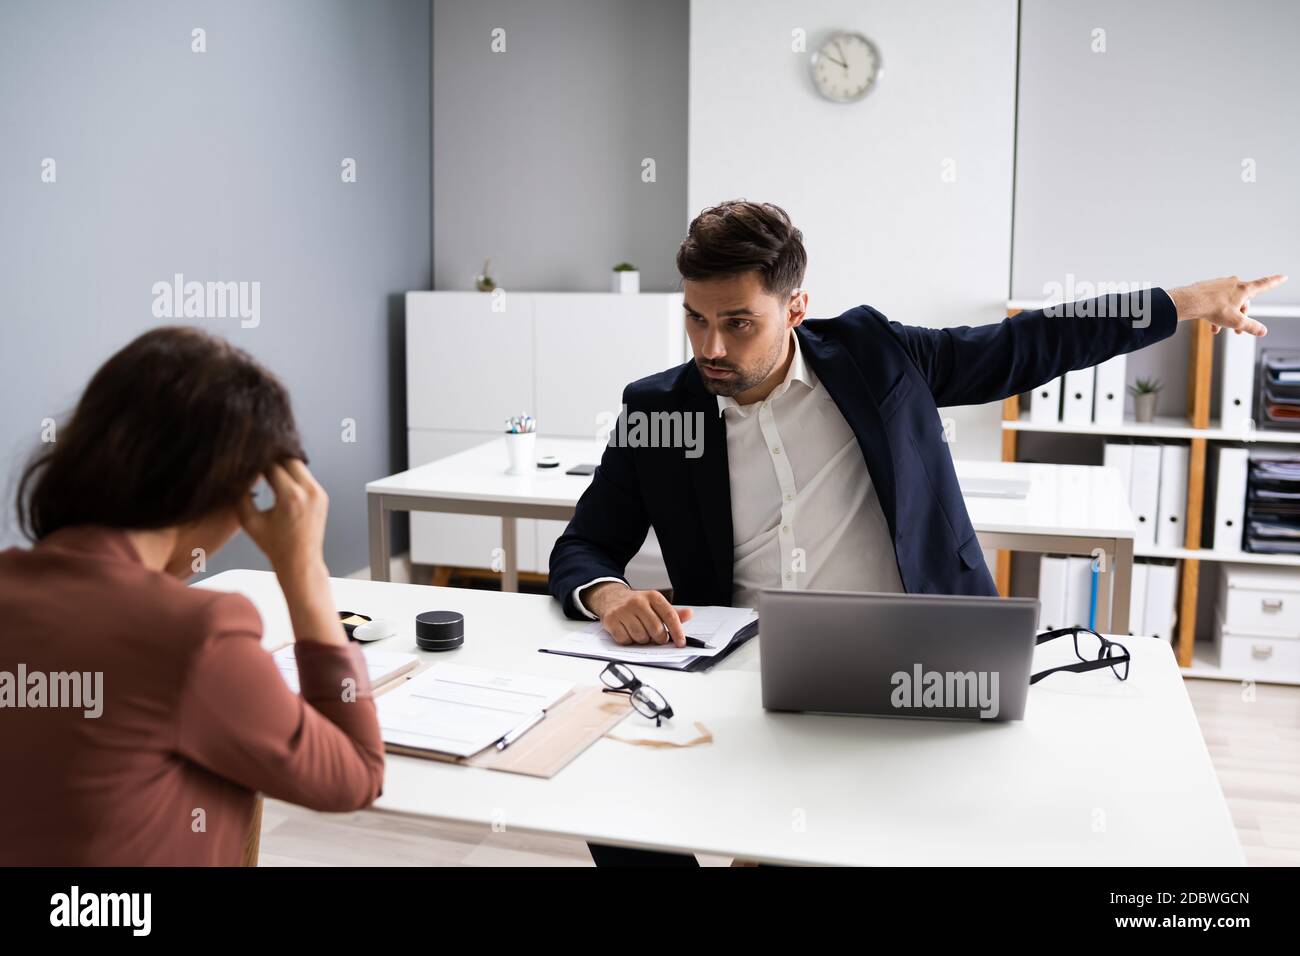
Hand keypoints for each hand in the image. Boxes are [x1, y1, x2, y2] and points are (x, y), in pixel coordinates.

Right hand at [238, 460, 343, 644]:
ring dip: (283, 463)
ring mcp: (319, 493)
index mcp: (290, 496)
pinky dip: (293, 473)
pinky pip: (306, 476)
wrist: (300, 561)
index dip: (256, 462)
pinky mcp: (322, 496)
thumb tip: (239, 476)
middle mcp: (308, 491)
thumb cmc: (273, 545)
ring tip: (266, 466)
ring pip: (299, 465)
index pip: (271, 466)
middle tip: (257, 458)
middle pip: (288, 458)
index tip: (246, 461)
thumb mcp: (249, 521)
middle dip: (272, 458)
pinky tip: (280, 476)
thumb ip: (242, 495)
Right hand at [585, 582, 694, 646]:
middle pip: (656, 629)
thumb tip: (689, 614)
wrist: (611, 598)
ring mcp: (623, 611)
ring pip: (641, 637)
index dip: (677, 632)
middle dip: (659, 639)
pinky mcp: (611, 620)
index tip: (681, 642)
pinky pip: (626, 640)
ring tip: (640, 632)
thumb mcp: (656, 605)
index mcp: (653, 596)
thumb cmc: (637, 605)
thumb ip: (672, 613)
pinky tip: (628, 632)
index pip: (670, 616)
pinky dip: (629, 641)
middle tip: (657, 638)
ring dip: (643, 640)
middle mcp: (638, 601)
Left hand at [1168, 275, 1285, 335]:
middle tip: (1237, 330)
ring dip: (1226, 316)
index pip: (1264, 284)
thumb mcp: (1236, 321)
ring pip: (1228, 302)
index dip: (1275, 281)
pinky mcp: (1207, 288)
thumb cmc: (1213, 308)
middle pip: (1243, 300)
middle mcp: (1233, 283)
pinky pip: (1216, 301)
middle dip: (1241, 315)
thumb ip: (1251, 327)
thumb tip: (1263, 331)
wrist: (1189, 302)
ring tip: (1218, 329)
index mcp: (1243, 289)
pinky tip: (1210, 324)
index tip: (1283, 277)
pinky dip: (1215, 312)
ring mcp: (1219, 284)